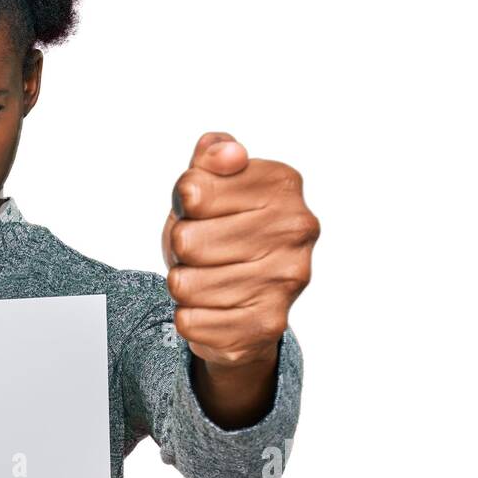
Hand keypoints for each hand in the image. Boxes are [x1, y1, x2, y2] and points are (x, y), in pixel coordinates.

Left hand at [162, 132, 318, 368]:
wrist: (243, 296)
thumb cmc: (219, 228)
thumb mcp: (209, 183)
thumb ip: (212, 154)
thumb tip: (228, 153)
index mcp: (282, 184)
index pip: (191, 191)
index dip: (183, 205)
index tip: (201, 210)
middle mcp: (296, 230)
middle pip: (186, 240)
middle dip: (181, 248)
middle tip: (203, 250)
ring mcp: (287, 279)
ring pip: (184, 284)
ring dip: (184, 283)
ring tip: (207, 278)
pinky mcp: (269, 324)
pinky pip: (190, 321)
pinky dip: (190, 317)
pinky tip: (213, 308)